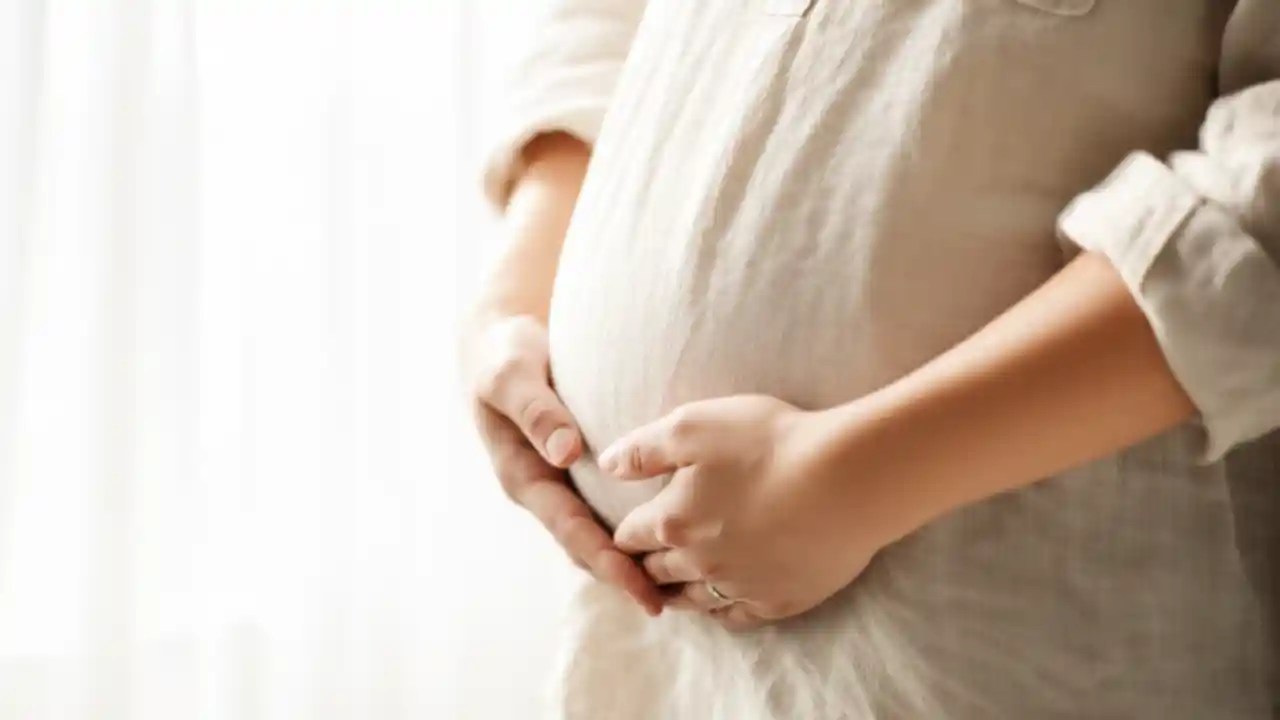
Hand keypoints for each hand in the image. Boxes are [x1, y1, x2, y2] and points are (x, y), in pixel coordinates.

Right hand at [463, 313, 662, 615]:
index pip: (568, 528)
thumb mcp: (512, 374)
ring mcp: (560, 482)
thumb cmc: (505, 355)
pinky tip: (667, 535)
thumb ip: (536, 410)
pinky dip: (631, 529)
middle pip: (584, 544)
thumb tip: (566, 452)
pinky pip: (605, 508)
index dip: (603, 558)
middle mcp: (542, 487)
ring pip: (596, 533)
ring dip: (628, 560)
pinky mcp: (578, 470)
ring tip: (671, 585)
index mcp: (522, 475)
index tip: (636, 584)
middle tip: (663, 602)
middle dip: (620, 575)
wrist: (503, 341)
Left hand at [599, 395, 886, 628]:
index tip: (619, 533)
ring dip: (676, 592)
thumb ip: (643, 448)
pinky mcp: (780, 600)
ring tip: (669, 589)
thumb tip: (606, 466)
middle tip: (638, 564)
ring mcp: (741, 587)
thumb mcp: (694, 426)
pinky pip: (737, 617)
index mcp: (673, 522)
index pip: (629, 537)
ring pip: (693, 600)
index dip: (622, 532)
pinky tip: (722, 603)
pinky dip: (722, 611)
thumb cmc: (770, 443)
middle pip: (657, 572)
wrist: (848, 480)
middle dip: (644, 565)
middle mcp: (699, 563)